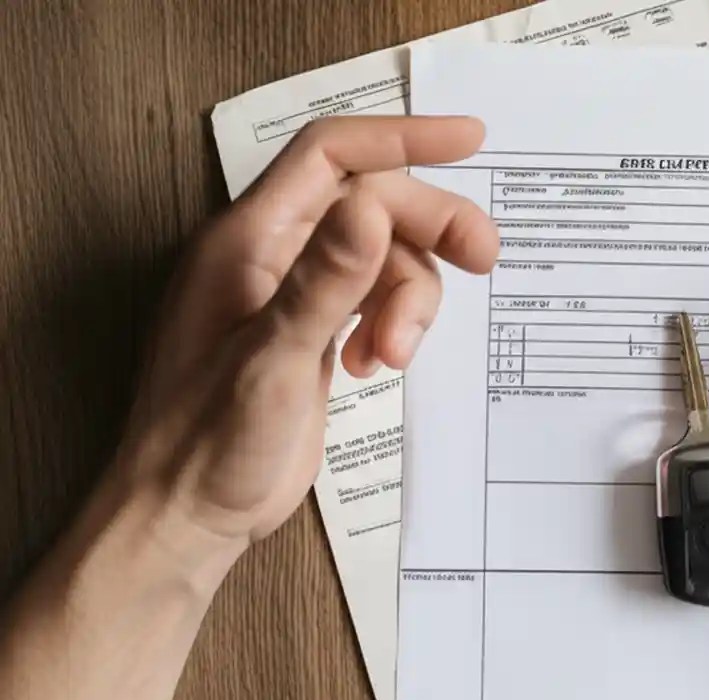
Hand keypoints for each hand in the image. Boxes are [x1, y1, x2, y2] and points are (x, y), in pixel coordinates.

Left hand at [111, 115, 498, 545]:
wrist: (188, 516)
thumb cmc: (206, 444)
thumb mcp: (272, 360)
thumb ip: (325, 282)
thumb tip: (372, 208)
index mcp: (248, 240)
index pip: (332, 155)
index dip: (400, 136)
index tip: (470, 140)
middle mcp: (273, 255)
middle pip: (374, 205)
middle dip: (432, 228)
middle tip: (483, 259)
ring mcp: (295, 295)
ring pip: (384, 257)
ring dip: (410, 299)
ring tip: (393, 355)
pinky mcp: (312, 333)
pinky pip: (375, 299)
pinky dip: (393, 324)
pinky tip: (374, 367)